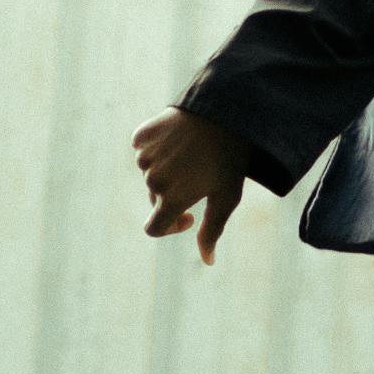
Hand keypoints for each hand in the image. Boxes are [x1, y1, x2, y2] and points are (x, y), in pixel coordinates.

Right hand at [135, 107, 249, 262]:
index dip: (170, 228)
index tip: (189, 217)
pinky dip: (156, 148)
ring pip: (149, 172)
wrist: (226, 112)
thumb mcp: (226, 198)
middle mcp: (152, 179)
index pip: (153, 228)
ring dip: (165, 170)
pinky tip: (178, 140)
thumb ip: (212, 231)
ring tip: (192, 155)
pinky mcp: (143, 134)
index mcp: (170, 199)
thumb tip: (208, 261)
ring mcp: (145, 156)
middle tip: (201, 177)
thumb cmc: (230, 160)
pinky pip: (143, 148)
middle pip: (155, 197)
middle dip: (173, 194)